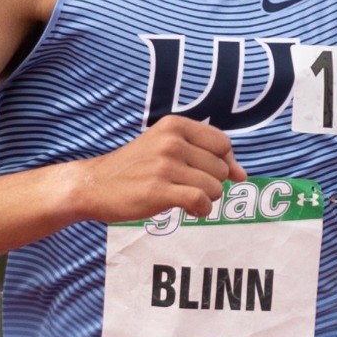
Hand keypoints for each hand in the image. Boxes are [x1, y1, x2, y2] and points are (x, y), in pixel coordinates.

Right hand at [64, 115, 242, 224]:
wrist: (94, 185)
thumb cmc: (135, 169)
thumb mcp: (166, 148)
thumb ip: (205, 155)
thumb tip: (242, 174)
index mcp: (174, 125)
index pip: (223, 144)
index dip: (224, 163)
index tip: (208, 174)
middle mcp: (171, 141)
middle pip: (221, 167)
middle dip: (211, 182)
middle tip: (187, 187)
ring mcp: (164, 166)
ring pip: (214, 187)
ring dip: (205, 199)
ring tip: (184, 198)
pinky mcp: (158, 190)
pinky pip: (201, 201)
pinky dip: (200, 210)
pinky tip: (187, 210)